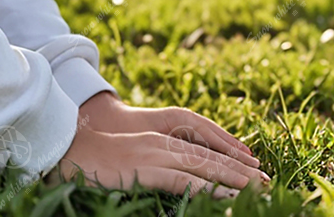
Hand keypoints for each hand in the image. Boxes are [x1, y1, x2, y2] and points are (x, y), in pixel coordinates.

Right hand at [52, 91, 269, 197]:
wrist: (66, 148)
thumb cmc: (94, 162)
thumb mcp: (131, 163)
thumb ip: (155, 168)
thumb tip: (178, 182)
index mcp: (161, 141)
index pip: (204, 151)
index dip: (230, 162)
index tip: (254, 172)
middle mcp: (163, 143)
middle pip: (211, 156)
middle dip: (241, 170)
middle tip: (267, 181)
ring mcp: (156, 154)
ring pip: (204, 166)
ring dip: (233, 178)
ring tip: (257, 187)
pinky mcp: (147, 168)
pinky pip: (183, 179)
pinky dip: (206, 186)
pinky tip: (223, 193)